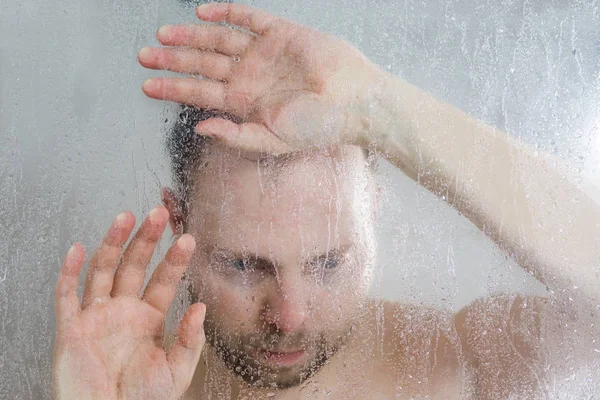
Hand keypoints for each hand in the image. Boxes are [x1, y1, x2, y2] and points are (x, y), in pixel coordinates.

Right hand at [52, 207, 204, 399]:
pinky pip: (66, 297)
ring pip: (103, 271)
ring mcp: (97, 317)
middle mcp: (123, 312)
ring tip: (126, 216)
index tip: (188, 239)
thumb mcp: (177, 371)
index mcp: (149, 318)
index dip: (175, 260)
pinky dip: (69, 273)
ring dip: (113, 243)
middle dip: (146, 239)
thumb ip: (190, 339)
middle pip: (134, 266)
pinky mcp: (71, 330)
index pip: (164, 280)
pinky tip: (78, 249)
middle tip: (159, 213)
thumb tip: (200, 307)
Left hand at [138, 3, 383, 153]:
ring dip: (190, 36)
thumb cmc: (317, 128)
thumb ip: (234, 135)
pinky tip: (202, 12)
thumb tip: (199, 128)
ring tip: (162, 34)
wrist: (354, 103)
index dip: (172, 88)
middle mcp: (249, 76)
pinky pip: (247, 18)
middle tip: (142, 55)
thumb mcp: (271, 141)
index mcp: (244, 103)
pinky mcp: (280, 32)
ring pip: (217, 40)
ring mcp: (263, 53)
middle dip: (172, 60)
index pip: (199, 93)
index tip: (146, 85)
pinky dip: (225, 13)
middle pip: (201, 64)